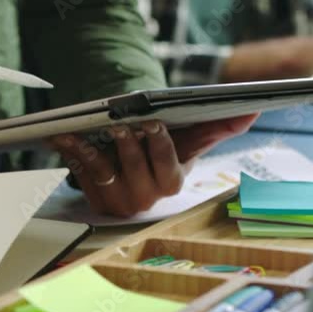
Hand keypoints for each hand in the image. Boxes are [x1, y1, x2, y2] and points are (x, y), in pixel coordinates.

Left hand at [52, 115, 258, 216]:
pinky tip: (59, 136)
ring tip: (78, 131)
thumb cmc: (165, 148)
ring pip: (103, 173)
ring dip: (89, 151)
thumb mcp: (189, 140)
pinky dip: (69, 153)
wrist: (134, 163)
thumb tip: (253, 111)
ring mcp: (118, 200)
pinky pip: (79, 174)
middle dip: (126, 145)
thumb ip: (218, 127)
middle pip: (134, 169)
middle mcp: (146, 197)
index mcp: (171, 183)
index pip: (167, 166)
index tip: (151, 122)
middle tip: (119, 123)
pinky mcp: (94, 198)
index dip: (158, 145)